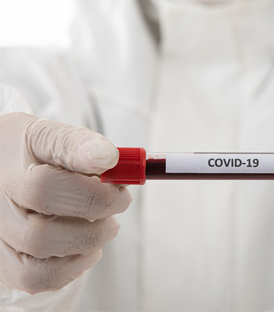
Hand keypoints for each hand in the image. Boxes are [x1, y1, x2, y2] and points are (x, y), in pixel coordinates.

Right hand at [0, 113, 131, 293]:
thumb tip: (109, 157)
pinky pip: (37, 276)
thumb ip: (82, 145)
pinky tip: (88, 248)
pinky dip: (74, 266)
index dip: (84, 152)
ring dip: (90, 235)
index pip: (53, 143)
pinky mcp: (2, 262)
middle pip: (44, 194)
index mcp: (24, 144)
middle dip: (97, 201)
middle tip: (120, 199)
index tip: (111, 159)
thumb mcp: (57, 139)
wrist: (11, 182)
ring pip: (41, 240)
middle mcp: (2, 185)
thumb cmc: (39, 159)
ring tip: (106, 225)